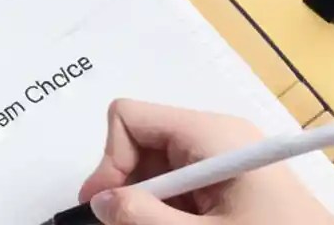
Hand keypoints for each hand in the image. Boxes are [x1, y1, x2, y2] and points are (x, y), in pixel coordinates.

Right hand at [79, 100, 333, 224]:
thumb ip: (146, 218)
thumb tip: (101, 203)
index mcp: (212, 136)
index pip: (131, 119)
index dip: (111, 161)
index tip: (107, 207)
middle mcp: (216, 138)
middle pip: (142, 144)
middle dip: (128, 186)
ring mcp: (224, 161)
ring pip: (158, 170)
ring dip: (149, 205)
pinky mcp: (232, 184)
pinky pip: (182, 188)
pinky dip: (169, 212)